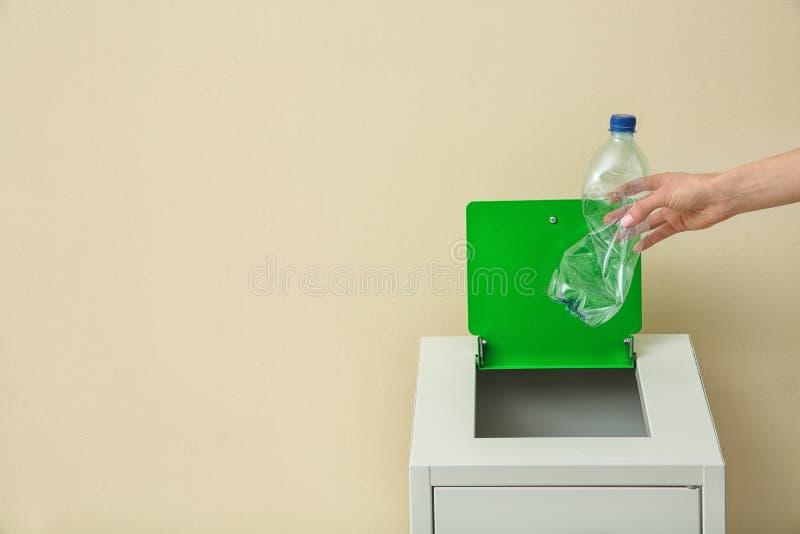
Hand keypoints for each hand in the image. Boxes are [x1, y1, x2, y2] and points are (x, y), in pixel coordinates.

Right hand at [602, 172, 733, 251]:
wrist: (720, 198)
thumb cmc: (694, 188)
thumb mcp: (663, 195)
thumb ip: (643, 208)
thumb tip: (625, 221)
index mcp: (659, 183)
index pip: (635, 187)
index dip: (622, 192)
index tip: (609, 199)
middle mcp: (662, 197)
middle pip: (638, 207)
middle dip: (623, 215)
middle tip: (607, 222)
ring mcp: (669, 211)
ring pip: (646, 222)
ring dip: (633, 230)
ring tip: (618, 237)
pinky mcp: (677, 224)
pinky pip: (659, 234)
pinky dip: (648, 241)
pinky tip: (637, 247)